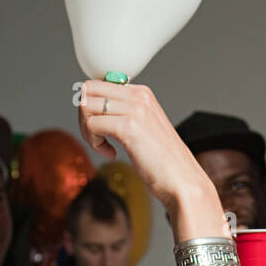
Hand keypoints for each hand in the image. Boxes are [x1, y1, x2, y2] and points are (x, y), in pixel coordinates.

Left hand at [77, 80, 215, 212]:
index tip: (101, 129)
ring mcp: (134, 109)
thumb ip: (124, 115)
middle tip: (95, 137)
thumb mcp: (143, 129)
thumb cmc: (164, 162)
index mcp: (142, 94)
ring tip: (102, 146)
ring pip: (86, 106)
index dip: (91, 108)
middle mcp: (138, 96)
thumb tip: (95, 112)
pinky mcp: (128, 127)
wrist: (182, 181)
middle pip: (88, 90)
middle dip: (83, 115)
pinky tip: (111, 153)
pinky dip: (94, 143)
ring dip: (87, 129)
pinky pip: (92, 125)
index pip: (98, 85)